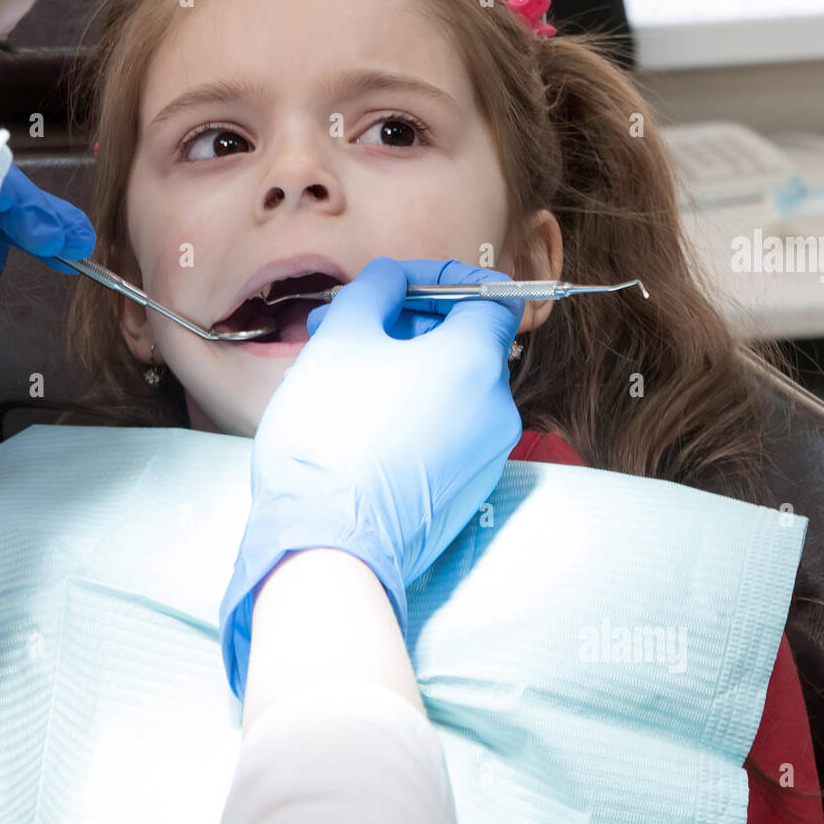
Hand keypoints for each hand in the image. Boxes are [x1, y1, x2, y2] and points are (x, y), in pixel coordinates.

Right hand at [218, 256, 523, 697]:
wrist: (327, 544)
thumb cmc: (331, 437)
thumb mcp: (341, 339)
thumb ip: (374, 292)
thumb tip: (392, 280)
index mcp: (476, 362)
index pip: (489, 296)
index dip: (443, 281)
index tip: (398, 285)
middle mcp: (496, 408)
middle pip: (465, 343)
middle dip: (406, 325)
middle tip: (344, 325)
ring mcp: (485, 456)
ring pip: (450, 390)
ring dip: (403, 369)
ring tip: (340, 374)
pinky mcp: (466, 492)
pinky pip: (445, 432)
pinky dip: (412, 413)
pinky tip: (359, 420)